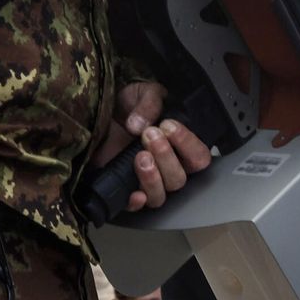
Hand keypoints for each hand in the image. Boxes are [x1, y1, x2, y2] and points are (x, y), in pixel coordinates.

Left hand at [95, 81, 211, 210]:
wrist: (101, 110)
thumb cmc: (129, 103)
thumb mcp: (144, 92)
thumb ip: (150, 102)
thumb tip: (139, 125)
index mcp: (180, 147)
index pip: (198, 157)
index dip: (188, 144)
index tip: (168, 126)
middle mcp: (167, 168)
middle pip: (179, 179)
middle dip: (166, 156)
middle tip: (150, 134)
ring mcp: (146, 181)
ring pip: (160, 196)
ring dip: (152, 177)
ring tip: (140, 156)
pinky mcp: (124, 188)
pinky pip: (135, 207)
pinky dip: (136, 201)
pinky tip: (135, 192)